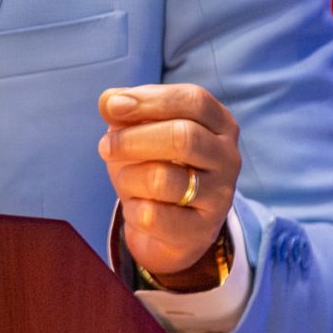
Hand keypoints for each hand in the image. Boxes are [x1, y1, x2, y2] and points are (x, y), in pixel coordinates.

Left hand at [96, 84, 241, 276]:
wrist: (168, 227)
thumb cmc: (155, 165)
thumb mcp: (141, 133)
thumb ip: (127, 112)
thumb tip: (109, 101)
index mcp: (219, 124)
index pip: (193, 100)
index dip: (149, 100)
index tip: (111, 106)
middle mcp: (228, 158)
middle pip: (182, 137)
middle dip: (132, 139)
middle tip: (104, 147)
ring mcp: (219, 197)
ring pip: (162, 179)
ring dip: (128, 177)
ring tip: (125, 180)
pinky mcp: (200, 231)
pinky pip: (152, 216)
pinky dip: (132, 209)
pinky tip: (136, 208)